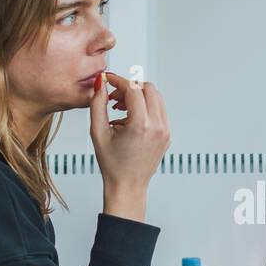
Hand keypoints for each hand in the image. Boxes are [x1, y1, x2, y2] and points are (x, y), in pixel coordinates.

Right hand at [89, 70, 170, 220]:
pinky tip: (130, 119)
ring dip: (138, 96)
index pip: (133, 89)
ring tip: (121, 110)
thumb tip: (101, 85)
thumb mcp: (98, 132)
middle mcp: (158, 126)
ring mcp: (165, 131)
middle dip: (130, 88)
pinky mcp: (167, 135)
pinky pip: (159, 111)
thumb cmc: (113, 165)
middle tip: (115, 98)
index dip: (118, 81)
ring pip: (156, 97)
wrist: (127, 186)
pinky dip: (145, 108)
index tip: (109, 80)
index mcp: (141, 125)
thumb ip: (98, 104)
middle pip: (148, 88)